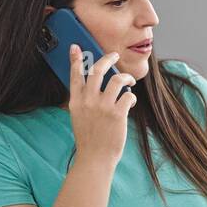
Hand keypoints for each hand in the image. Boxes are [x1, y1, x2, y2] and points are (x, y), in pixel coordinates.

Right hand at [67, 45, 136, 166]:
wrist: (95, 158)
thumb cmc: (89, 139)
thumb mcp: (79, 118)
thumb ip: (84, 102)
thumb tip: (92, 88)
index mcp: (76, 102)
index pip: (75, 75)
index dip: (76, 60)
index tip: (76, 47)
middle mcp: (88, 101)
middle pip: (97, 70)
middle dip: (108, 59)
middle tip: (114, 55)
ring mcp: (103, 106)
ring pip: (117, 80)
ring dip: (126, 78)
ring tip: (129, 81)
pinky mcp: (117, 113)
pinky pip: (128, 95)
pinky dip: (131, 97)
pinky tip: (130, 102)